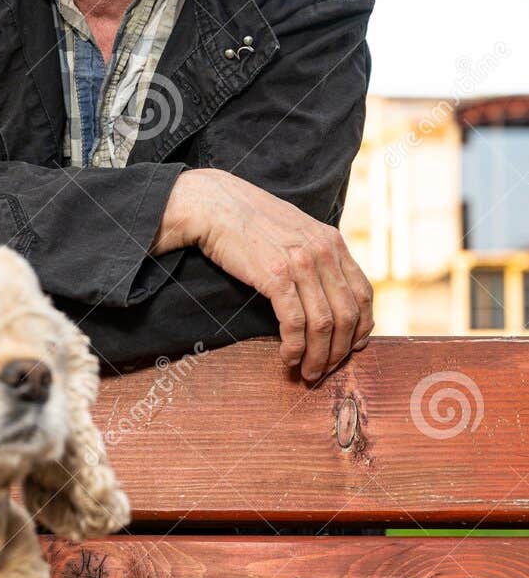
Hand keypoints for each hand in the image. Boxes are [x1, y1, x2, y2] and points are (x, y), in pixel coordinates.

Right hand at [155, 169, 373, 381]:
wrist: (215, 205)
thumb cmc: (250, 221)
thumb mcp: (296, 230)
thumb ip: (316, 255)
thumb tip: (324, 290)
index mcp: (332, 241)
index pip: (363, 293)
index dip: (362, 327)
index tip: (352, 346)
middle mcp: (323, 252)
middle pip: (347, 314)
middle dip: (340, 350)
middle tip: (325, 369)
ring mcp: (301, 264)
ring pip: (324, 324)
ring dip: (318, 356)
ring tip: (307, 372)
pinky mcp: (275, 276)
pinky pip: (295, 323)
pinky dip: (294, 347)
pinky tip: (287, 357)